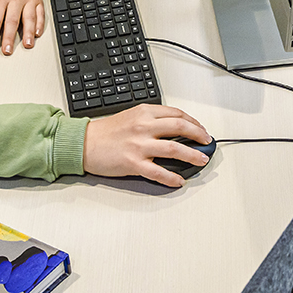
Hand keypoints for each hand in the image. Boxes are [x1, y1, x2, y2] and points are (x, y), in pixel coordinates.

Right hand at [83, 105, 212, 188]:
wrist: (84, 143)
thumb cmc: (106, 131)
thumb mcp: (131, 116)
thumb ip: (151, 120)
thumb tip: (174, 129)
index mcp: (144, 112)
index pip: (176, 114)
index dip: (193, 122)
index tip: (201, 129)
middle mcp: (144, 126)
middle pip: (180, 128)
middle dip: (199, 135)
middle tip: (208, 142)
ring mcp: (139, 145)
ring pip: (174, 149)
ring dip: (192, 155)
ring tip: (202, 160)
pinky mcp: (133, 163)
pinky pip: (158, 172)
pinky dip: (172, 177)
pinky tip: (179, 180)